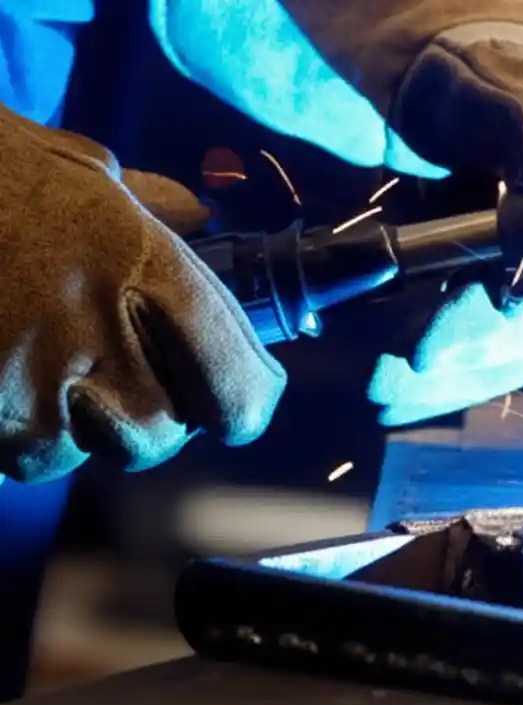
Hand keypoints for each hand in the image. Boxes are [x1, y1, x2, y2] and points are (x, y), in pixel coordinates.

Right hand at [0, 104, 284, 482]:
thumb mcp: (80, 169)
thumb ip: (153, 206)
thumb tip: (200, 215)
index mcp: (142, 266)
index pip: (235, 380)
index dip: (243, 400)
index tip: (235, 398)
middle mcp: (94, 330)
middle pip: (164, 432)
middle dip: (155, 417)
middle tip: (125, 378)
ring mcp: (27, 378)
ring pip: (89, 453)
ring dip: (82, 429)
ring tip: (50, 371)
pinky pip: (22, 461)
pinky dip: (20, 436)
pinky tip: (6, 380)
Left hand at [151, 0, 522, 422]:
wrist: (436, 54)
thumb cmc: (465, 51)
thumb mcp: (480, 65)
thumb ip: (516, 107)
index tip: (456, 322)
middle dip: (480, 348)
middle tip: (408, 362)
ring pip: (522, 344)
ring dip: (460, 371)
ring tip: (390, 384)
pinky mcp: (517, 281)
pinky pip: (495, 343)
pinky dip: (449, 364)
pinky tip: (397, 378)